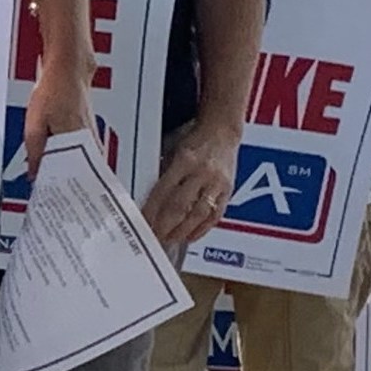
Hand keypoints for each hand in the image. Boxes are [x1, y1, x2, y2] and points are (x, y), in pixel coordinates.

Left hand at [20, 58, 93, 182]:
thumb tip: (34, 175)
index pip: (69, 176)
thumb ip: (34, 152)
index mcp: (77, 140)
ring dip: (67, 172)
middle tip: (49, 194)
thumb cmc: (54, 90)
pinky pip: (82, 154)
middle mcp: (89, 141)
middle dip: (62, 185)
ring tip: (52, 181)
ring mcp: (92, 137)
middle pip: (76, 173)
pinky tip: (60, 163)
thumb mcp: (35, 123)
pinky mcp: (90, 133)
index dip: (58, 188)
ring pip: (80, 164)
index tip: (48, 197)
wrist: (68, 70)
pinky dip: (71, 161)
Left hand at [139, 125, 234, 255]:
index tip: (143, 223)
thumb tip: (149, 200)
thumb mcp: (172, 150)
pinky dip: (202, 229)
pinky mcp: (227, 191)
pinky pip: (215, 215)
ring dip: (182, 231)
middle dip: (165, 225)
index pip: (164, 191)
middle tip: (155, 237)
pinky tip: (191, 236)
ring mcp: (217, 183)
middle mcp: (202, 172)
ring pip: (198, 214)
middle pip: (180, 206)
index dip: (152, 211)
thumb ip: (163, 174)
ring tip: (170, 239)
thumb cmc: (195, 140)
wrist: (222, 131)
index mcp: (184, 160)